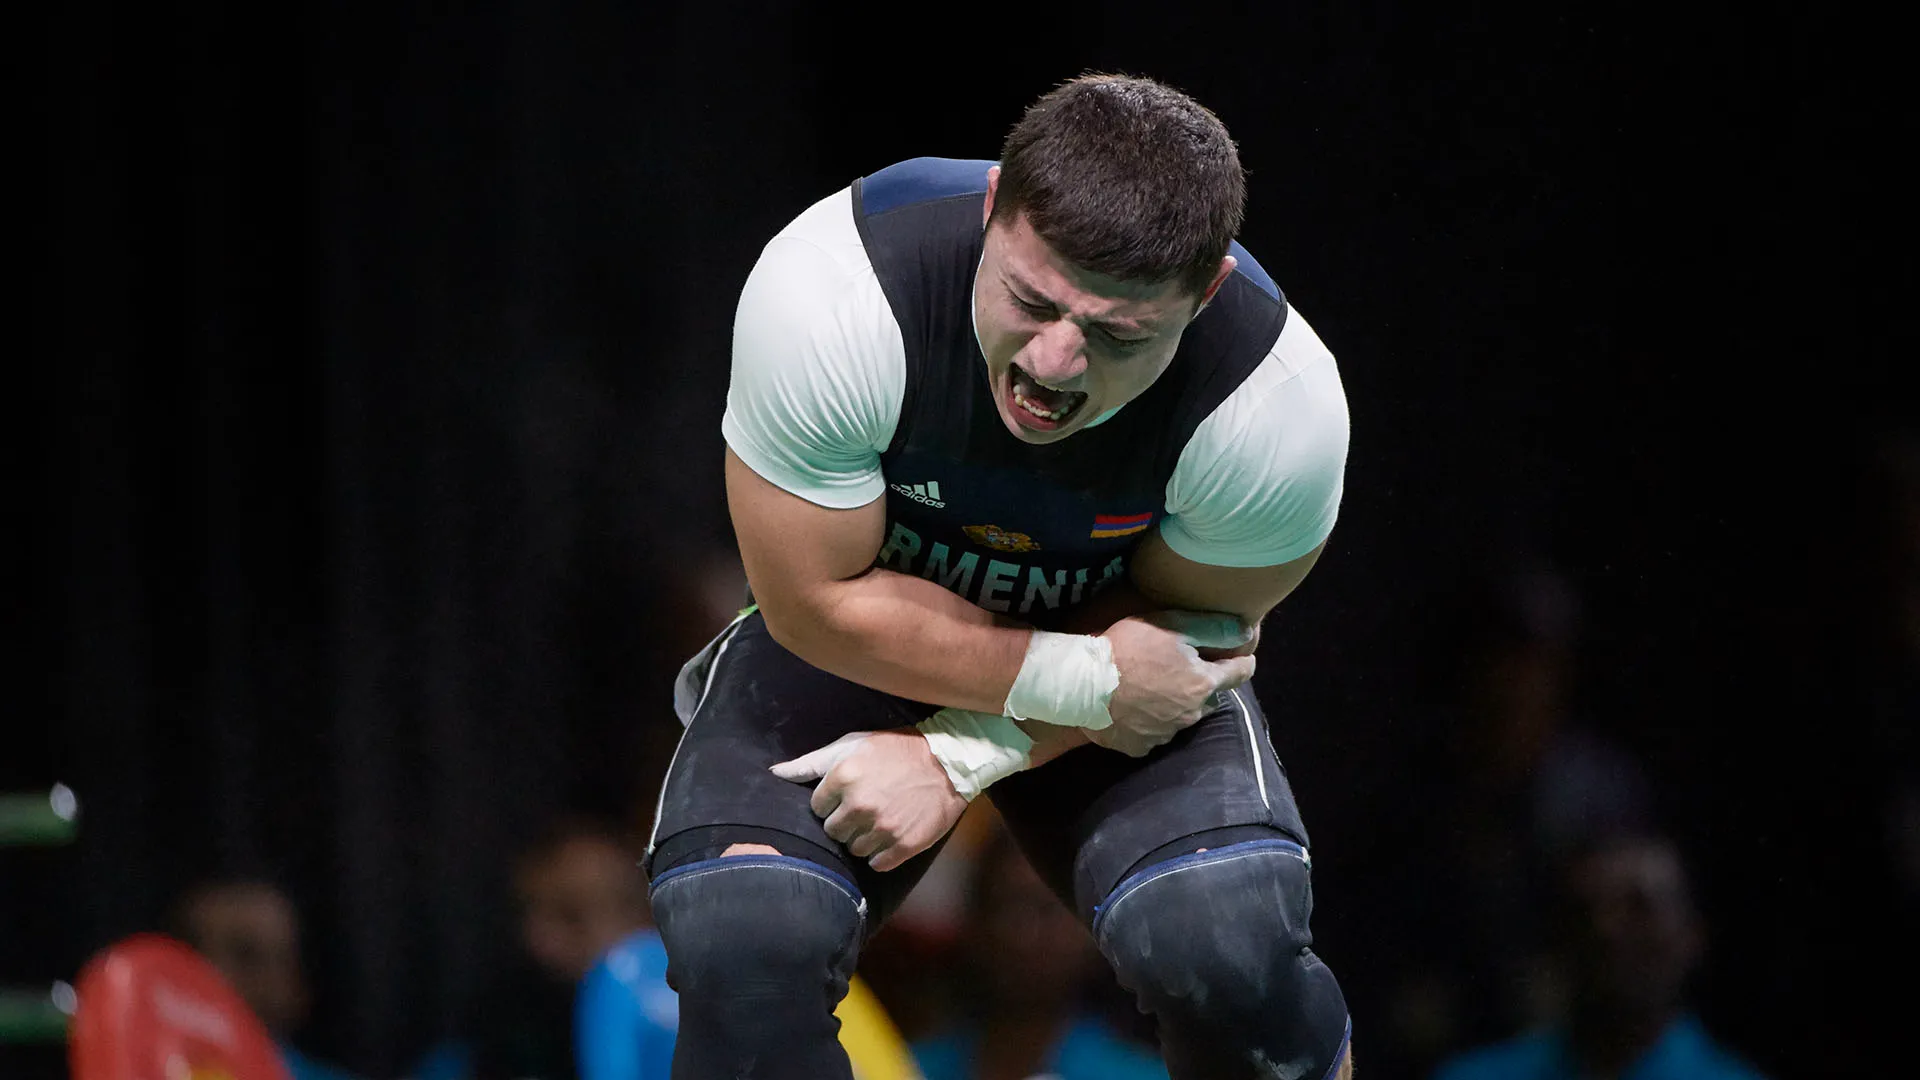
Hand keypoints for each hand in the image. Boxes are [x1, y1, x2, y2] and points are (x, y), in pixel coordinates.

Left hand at [770, 728, 968, 870]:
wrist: (948, 762)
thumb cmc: (895, 750)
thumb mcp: (852, 745)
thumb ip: (811, 762)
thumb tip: (775, 773)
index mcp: (844, 777)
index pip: (816, 807)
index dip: (831, 801)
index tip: (848, 792)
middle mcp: (860, 804)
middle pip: (832, 831)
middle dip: (844, 820)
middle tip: (864, 806)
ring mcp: (883, 827)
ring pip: (853, 849)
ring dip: (862, 837)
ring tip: (879, 818)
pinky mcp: (903, 845)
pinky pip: (876, 863)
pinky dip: (880, 854)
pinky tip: (890, 834)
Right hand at [1093, 613, 1255, 756]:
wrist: (1083, 684)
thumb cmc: (1128, 648)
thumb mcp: (1171, 625)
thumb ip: (1213, 629)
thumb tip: (1248, 633)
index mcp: (1203, 683)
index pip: (1240, 672)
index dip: (1241, 661)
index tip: (1239, 656)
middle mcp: (1192, 713)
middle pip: (1211, 697)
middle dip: (1204, 685)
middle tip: (1182, 669)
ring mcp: (1166, 734)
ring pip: (1183, 717)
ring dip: (1177, 704)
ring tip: (1154, 689)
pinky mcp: (1142, 746)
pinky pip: (1155, 734)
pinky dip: (1151, 722)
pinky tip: (1135, 709)